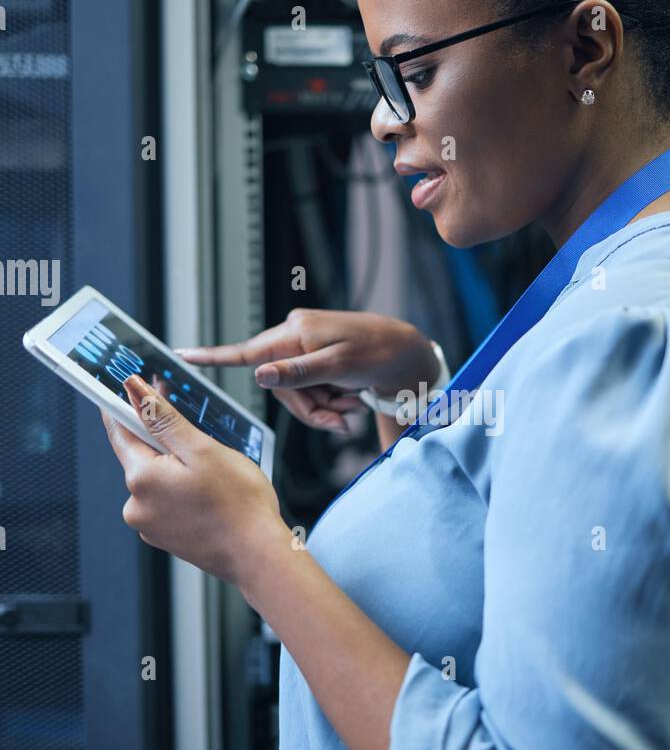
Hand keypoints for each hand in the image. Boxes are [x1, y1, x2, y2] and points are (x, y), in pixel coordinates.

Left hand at [101, 373, 283, 585]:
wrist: (258, 557)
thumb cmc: (240, 506)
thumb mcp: (203, 449)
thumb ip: (163, 418)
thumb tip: (134, 391)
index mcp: (142, 478)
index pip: (120, 431)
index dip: (127, 407)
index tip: (132, 392)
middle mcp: (137, 505)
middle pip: (141, 456)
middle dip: (165, 442)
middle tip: (199, 441)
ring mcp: (149, 524)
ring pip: (157, 480)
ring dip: (178, 470)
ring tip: (213, 478)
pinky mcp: (164, 537)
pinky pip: (166, 502)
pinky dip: (183, 492)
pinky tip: (209, 496)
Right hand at [174, 308, 441, 433]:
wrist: (409, 352)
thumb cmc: (379, 353)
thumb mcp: (341, 366)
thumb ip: (300, 372)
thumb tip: (261, 374)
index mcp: (295, 333)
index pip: (246, 350)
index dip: (212, 357)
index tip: (180, 355)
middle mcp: (295, 339)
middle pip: (279, 389)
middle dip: (310, 409)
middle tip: (343, 416)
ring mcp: (306, 352)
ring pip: (297, 397)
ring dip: (325, 410)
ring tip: (353, 406)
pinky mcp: (316, 364)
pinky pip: (312, 394)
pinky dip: (331, 405)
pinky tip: (352, 402)